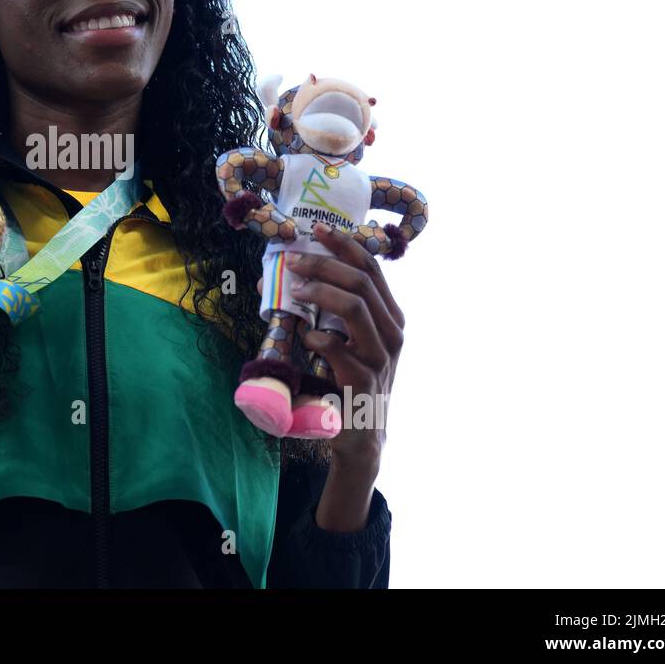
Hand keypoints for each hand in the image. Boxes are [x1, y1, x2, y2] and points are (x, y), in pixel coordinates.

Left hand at [272, 222, 404, 466]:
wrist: (359, 434)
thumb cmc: (346, 381)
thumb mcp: (341, 339)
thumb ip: (320, 310)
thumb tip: (271, 281)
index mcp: (390, 317)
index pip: (371, 269)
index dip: (345, 245)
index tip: (317, 229)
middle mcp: (393, 333)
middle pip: (362, 282)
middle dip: (326, 265)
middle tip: (295, 263)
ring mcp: (382, 358)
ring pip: (356, 308)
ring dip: (322, 293)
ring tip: (296, 291)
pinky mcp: (365, 382)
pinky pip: (341, 350)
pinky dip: (319, 338)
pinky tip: (306, 338)